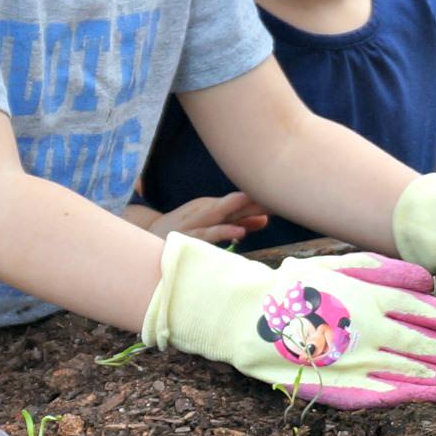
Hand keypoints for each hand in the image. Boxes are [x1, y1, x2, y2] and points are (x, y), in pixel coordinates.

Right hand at [128, 191, 268, 245]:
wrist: (148, 234)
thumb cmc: (187, 229)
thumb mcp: (215, 223)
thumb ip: (240, 222)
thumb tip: (265, 219)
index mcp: (214, 206)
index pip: (243, 202)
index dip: (264, 201)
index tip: (287, 199)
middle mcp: (206, 211)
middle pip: (235, 206)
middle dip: (257, 203)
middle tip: (280, 201)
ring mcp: (196, 223)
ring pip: (221, 216)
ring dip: (240, 212)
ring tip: (261, 212)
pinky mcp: (187, 237)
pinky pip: (206, 235)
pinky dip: (222, 233)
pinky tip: (238, 234)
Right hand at [141, 235, 435, 406]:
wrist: (244, 314)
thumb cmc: (300, 288)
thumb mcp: (346, 268)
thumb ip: (390, 274)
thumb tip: (429, 285)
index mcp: (376, 296)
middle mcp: (372, 327)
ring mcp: (356, 358)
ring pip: (421, 374)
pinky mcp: (338, 383)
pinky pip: (387, 393)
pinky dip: (423, 396)